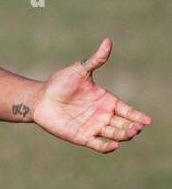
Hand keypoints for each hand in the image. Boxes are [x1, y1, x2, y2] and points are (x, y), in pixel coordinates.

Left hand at [33, 38, 151, 153]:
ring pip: (114, 135)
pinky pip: (97, 145)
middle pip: (124, 124)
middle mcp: (102, 115)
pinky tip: (114, 146)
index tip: (147, 121)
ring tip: (130, 133)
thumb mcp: (80, 70)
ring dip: (123, 135)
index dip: (137, 116)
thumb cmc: (60, 83)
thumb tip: (108, 41)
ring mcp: (93, 127)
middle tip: (137, 127)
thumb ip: (95, 59)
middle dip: (132, 127)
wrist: (40, 98)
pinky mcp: (81, 137)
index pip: (127, 110)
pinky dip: (106, 147)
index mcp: (106, 100)